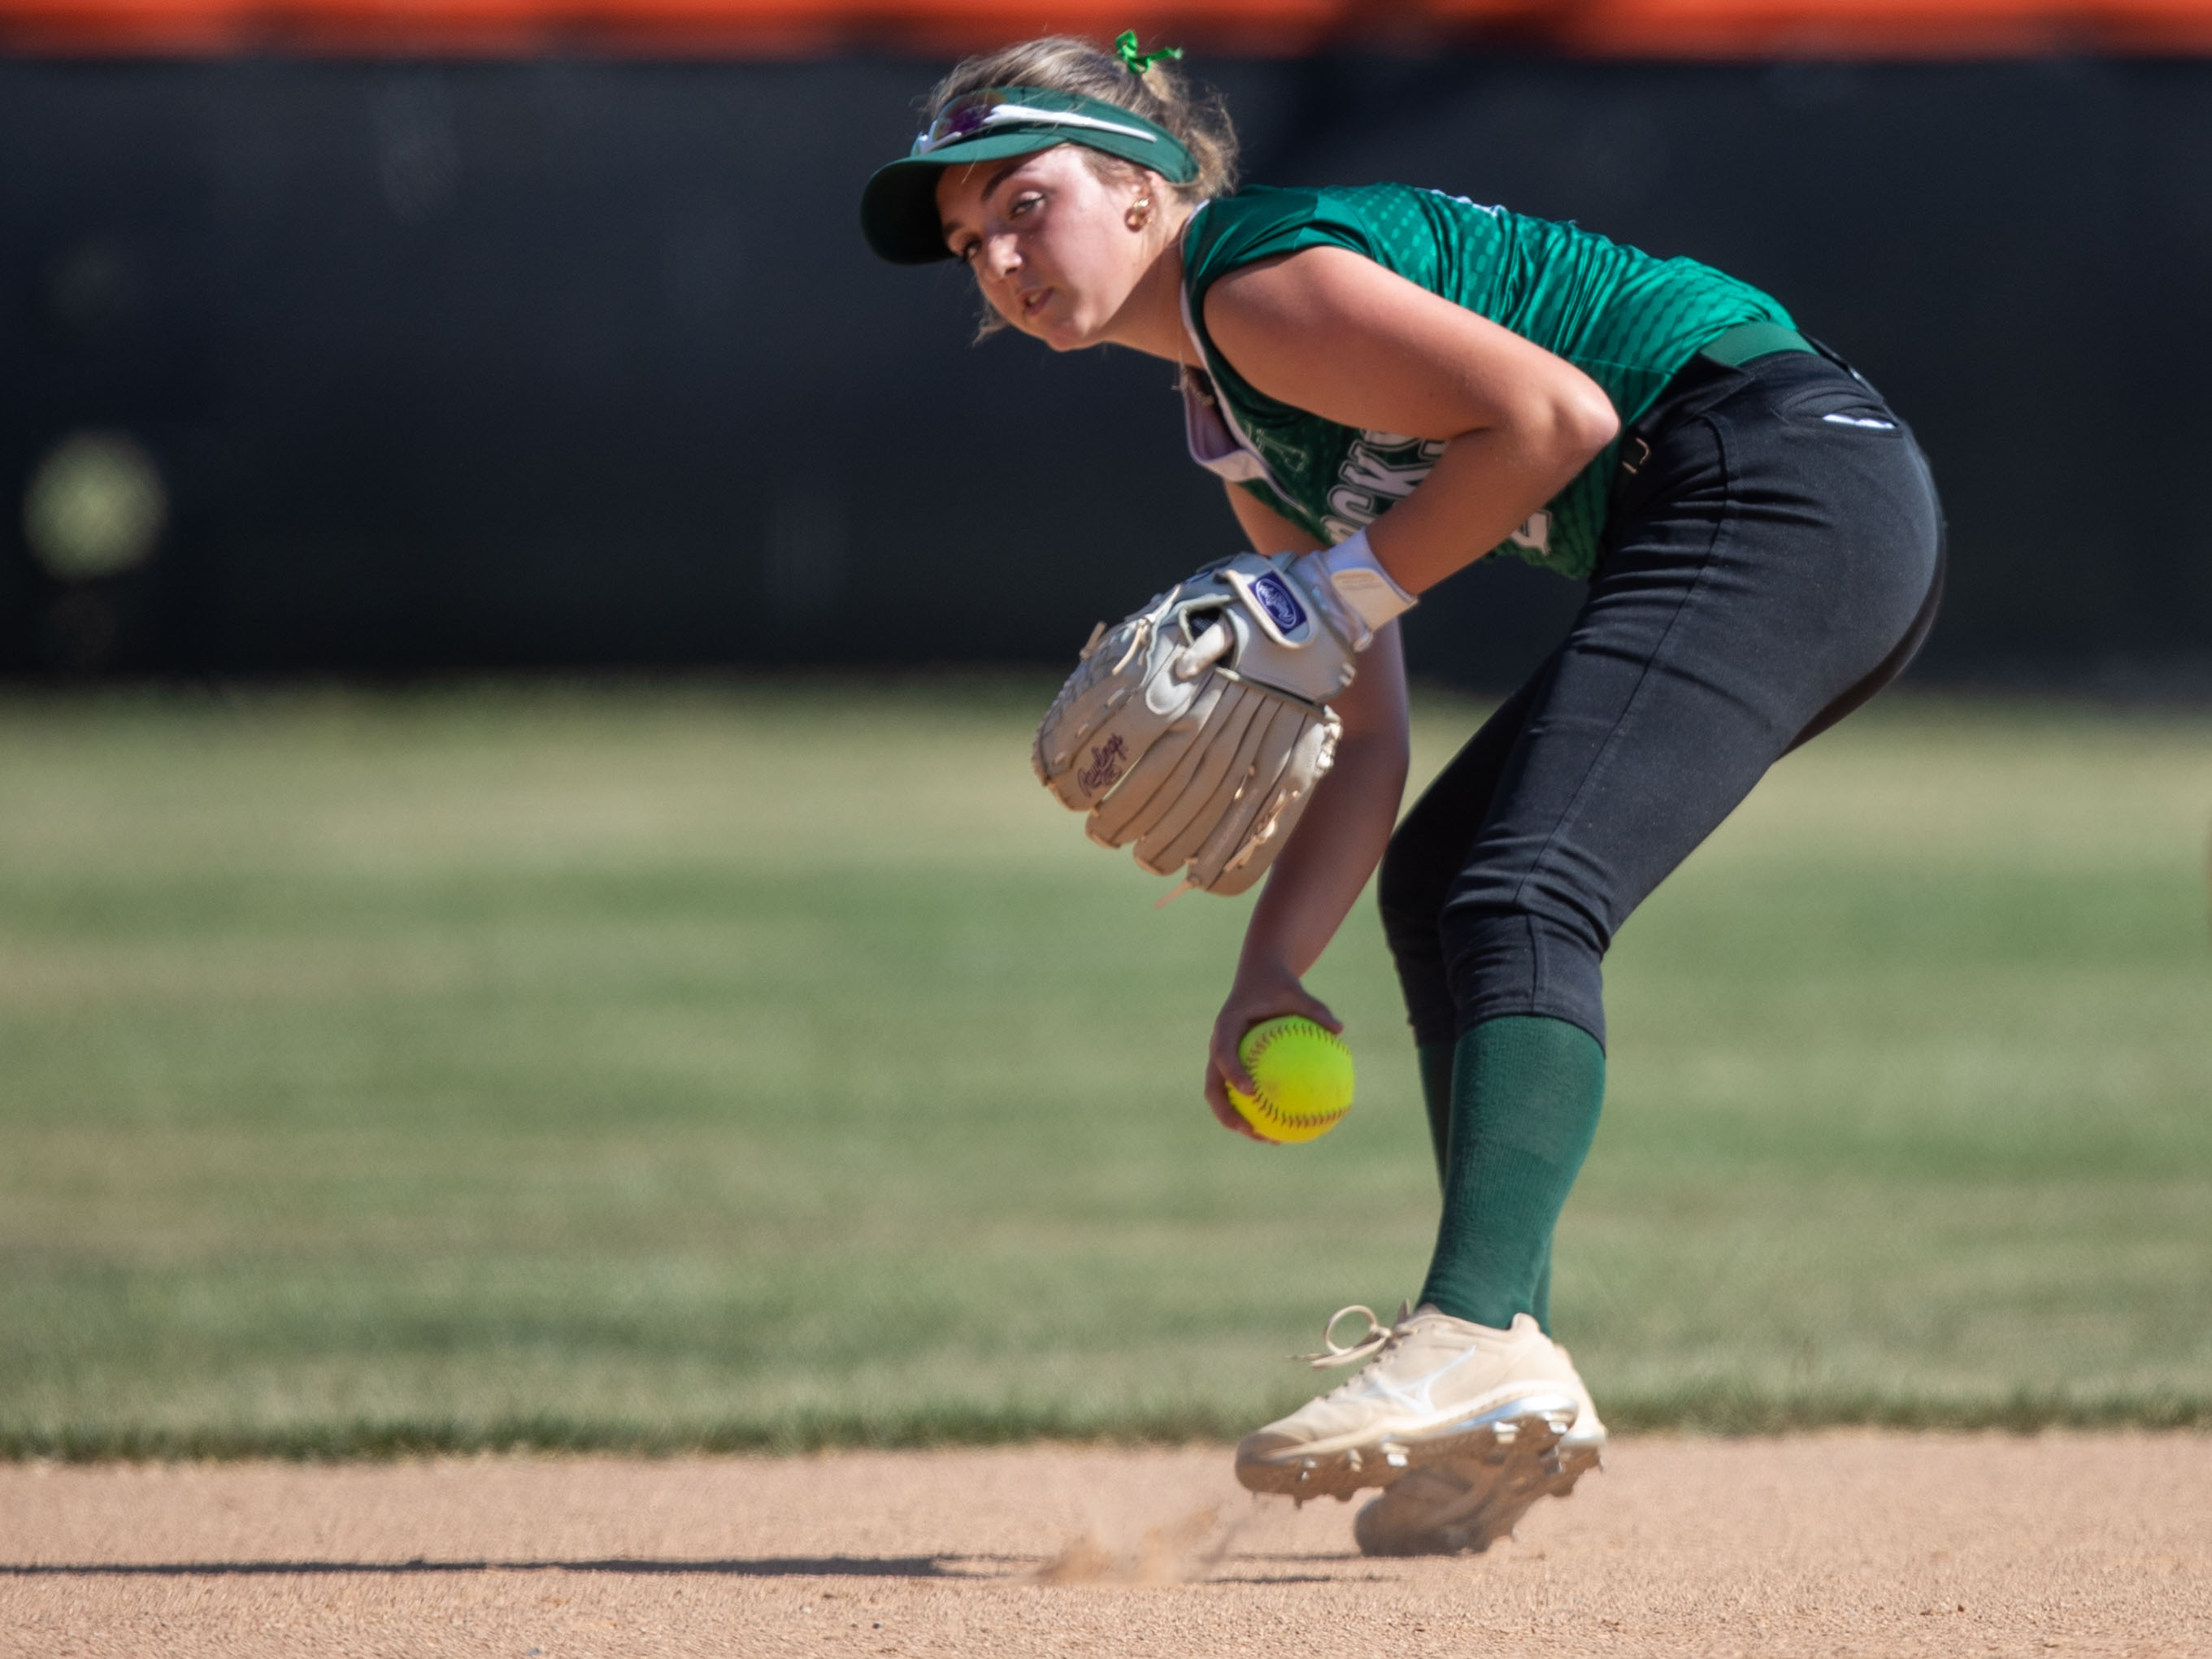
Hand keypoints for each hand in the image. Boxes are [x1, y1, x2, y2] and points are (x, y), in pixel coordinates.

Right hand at [1204, 959, 1342, 1141]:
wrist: (1257, 978)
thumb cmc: (1276, 984)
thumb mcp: (1295, 991)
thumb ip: (1314, 1009)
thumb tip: (1340, 1029)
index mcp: (1226, 1026)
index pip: (1223, 1054)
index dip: (1232, 1074)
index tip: (1249, 1091)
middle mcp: (1219, 1047)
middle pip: (1213, 1087)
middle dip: (1227, 1112)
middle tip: (1250, 1128)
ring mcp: (1223, 1061)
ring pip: (1223, 1098)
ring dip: (1239, 1121)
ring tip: (1270, 1140)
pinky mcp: (1233, 1068)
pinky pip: (1240, 1094)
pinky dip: (1256, 1111)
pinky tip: (1284, 1126)